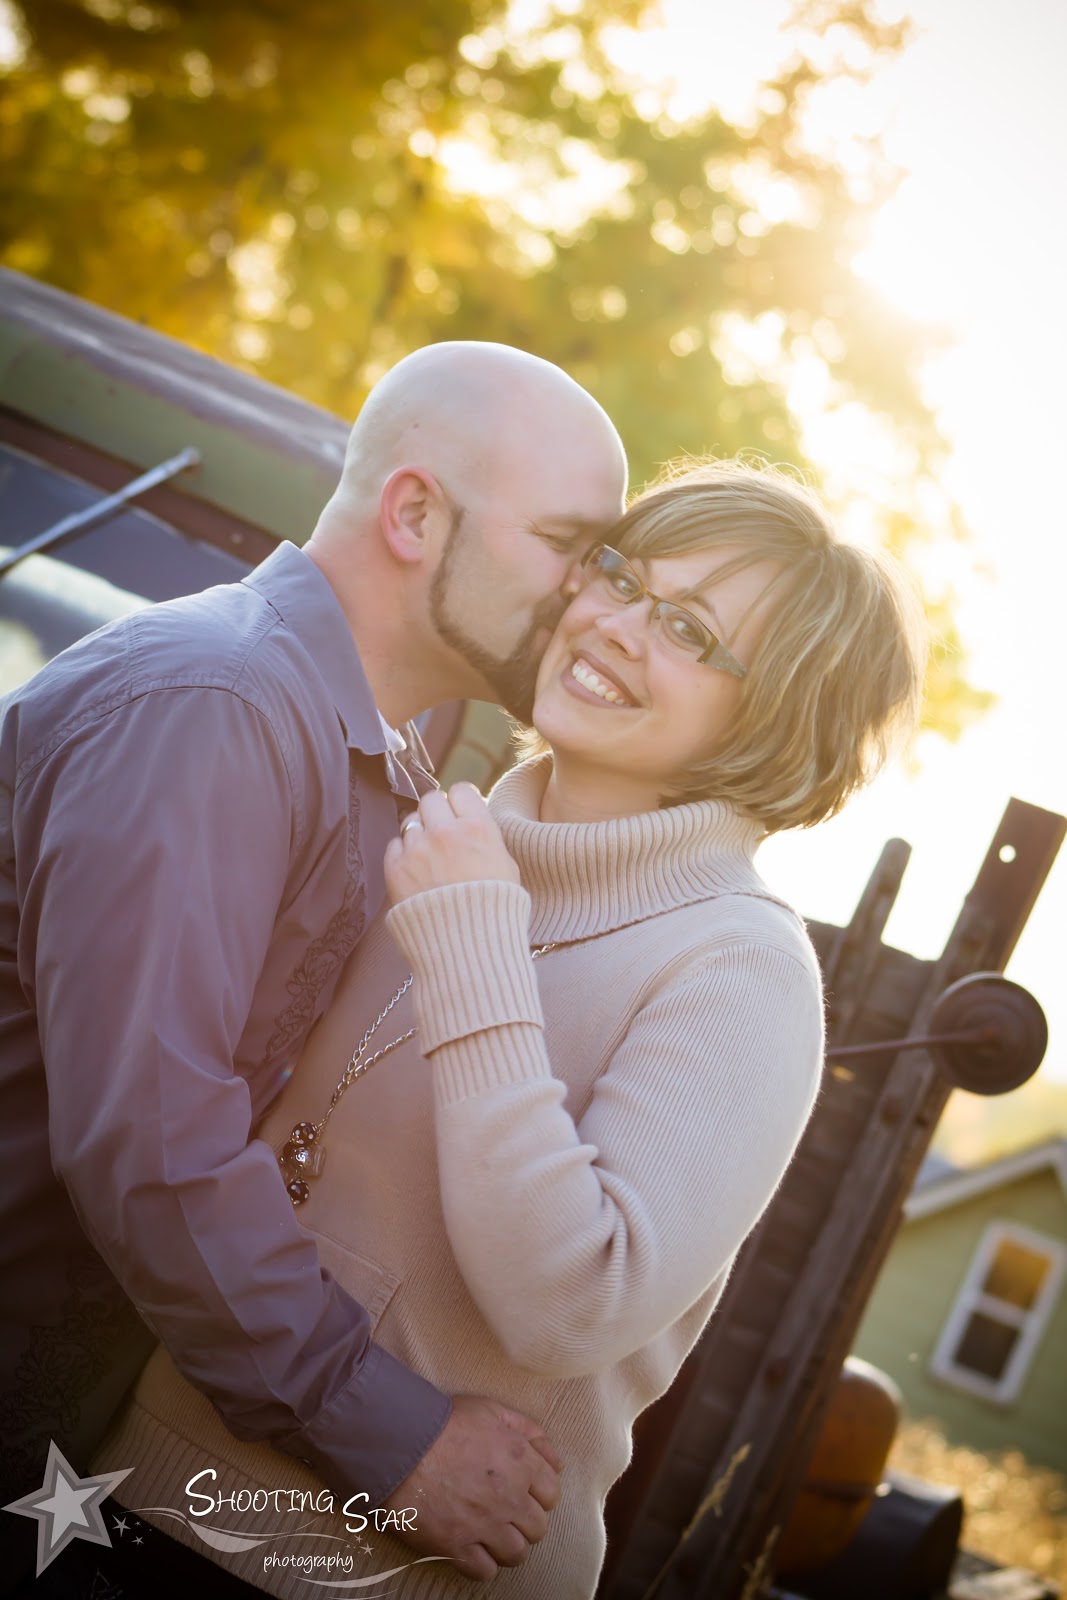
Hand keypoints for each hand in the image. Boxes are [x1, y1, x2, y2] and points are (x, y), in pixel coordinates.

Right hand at [382, 1394, 562, 1579]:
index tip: (523, 1492)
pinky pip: (485, 1571)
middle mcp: (510, 1497)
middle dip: (524, 1521)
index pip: (551, 1494)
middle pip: (538, 1528)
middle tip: (505, 1512)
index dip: (538, 1494)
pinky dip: (482, 1564)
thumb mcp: (491, 1410)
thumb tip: (556, 1461)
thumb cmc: (445, 1422)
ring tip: (490, 1534)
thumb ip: (529, 1431)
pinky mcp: (457, 1546)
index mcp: (521, 1462)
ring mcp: (484, 1525)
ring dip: (507, 1545)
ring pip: (516, 1554)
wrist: (401, 1443)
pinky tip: (472, 1548)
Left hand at [385, 783, 520, 907]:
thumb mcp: (507, 867)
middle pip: (431, 800)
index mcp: (478, 828)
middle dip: (436, 813)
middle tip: (441, 832)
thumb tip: (473, 822)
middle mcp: (445, 833)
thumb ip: (487, 838)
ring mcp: (418, 850)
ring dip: (418, 834)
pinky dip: (402, 854)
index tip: (459, 813)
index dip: (460, 802)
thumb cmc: (495, 911)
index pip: (460, 791)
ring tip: (428, 858)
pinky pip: (393, 846)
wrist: (469, 948)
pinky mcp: (396, 870)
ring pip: (410, 822)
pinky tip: (415, 871)